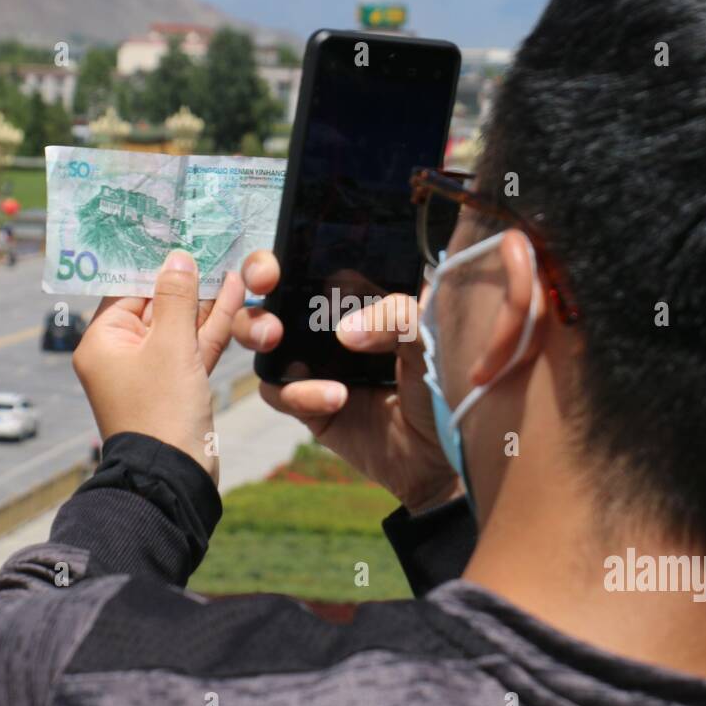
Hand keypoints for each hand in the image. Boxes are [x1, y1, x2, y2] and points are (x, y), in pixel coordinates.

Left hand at [72, 250, 243, 483]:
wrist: (174, 478)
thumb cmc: (162, 412)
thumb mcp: (171, 346)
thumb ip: (177, 298)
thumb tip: (177, 258)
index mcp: (103, 342)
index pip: (128, 289)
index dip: (156, 263)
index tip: (178, 236)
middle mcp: (122, 354)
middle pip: (157, 305)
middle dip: (187, 280)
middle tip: (210, 244)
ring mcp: (152, 371)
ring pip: (181, 326)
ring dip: (206, 301)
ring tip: (232, 266)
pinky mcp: (178, 386)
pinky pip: (194, 348)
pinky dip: (213, 327)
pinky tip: (235, 298)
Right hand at [232, 251, 461, 513]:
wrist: (446, 454)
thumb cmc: (446, 384)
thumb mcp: (432, 338)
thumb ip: (397, 317)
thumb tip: (344, 331)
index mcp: (364, 295)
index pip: (319, 258)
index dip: (292, 251)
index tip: (282, 257)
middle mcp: (332, 324)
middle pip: (277, 288)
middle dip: (258, 275)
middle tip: (267, 281)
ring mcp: (316, 364)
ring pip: (263, 337)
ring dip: (258, 329)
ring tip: (274, 336)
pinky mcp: (309, 406)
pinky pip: (280, 392)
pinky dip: (300, 392)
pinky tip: (337, 397)